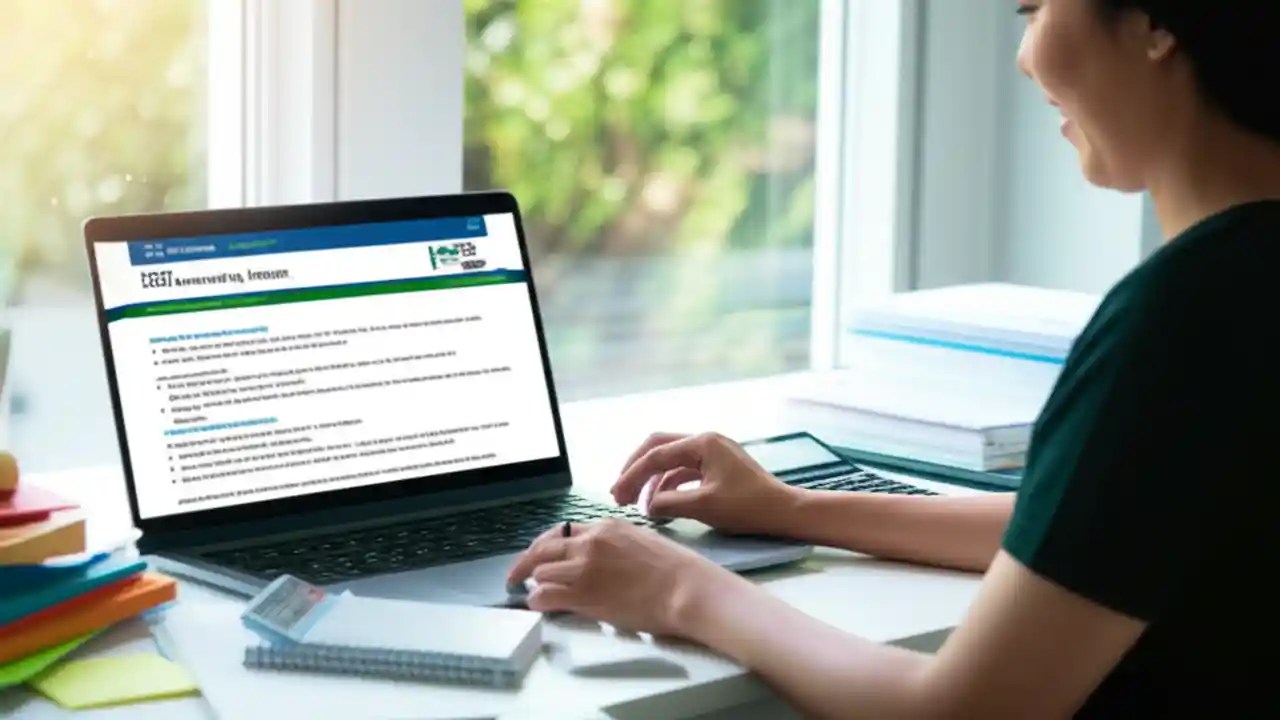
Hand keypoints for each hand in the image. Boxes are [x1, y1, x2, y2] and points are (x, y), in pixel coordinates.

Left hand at [506, 519, 733, 635]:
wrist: (684, 588)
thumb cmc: (674, 568)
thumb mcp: (640, 539)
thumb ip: (613, 543)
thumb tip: (596, 556)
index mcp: (605, 526)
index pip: (561, 530)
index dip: (544, 546)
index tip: (537, 556)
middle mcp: (589, 542)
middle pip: (542, 549)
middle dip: (525, 564)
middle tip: (515, 577)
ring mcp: (584, 568)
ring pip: (540, 572)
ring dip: (536, 584)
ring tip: (536, 596)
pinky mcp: (583, 594)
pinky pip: (545, 595)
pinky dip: (537, 601)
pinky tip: (540, 606)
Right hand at [610, 432, 801, 535]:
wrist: (784, 511)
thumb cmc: (748, 507)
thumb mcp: (704, 506)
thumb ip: (669, 503)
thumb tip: (646, 505)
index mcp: (703, 443)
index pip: (656, 455)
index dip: (632, 475)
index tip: (616, 496)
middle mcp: (705, 440)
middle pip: (658, 446)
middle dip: (636, 468)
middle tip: (619, 492)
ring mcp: (712, 452)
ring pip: (669, 458)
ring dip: (650, 477)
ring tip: (634, 501)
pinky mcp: (717, 466)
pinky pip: (683, 469)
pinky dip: (667, 483)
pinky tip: (658, 502)